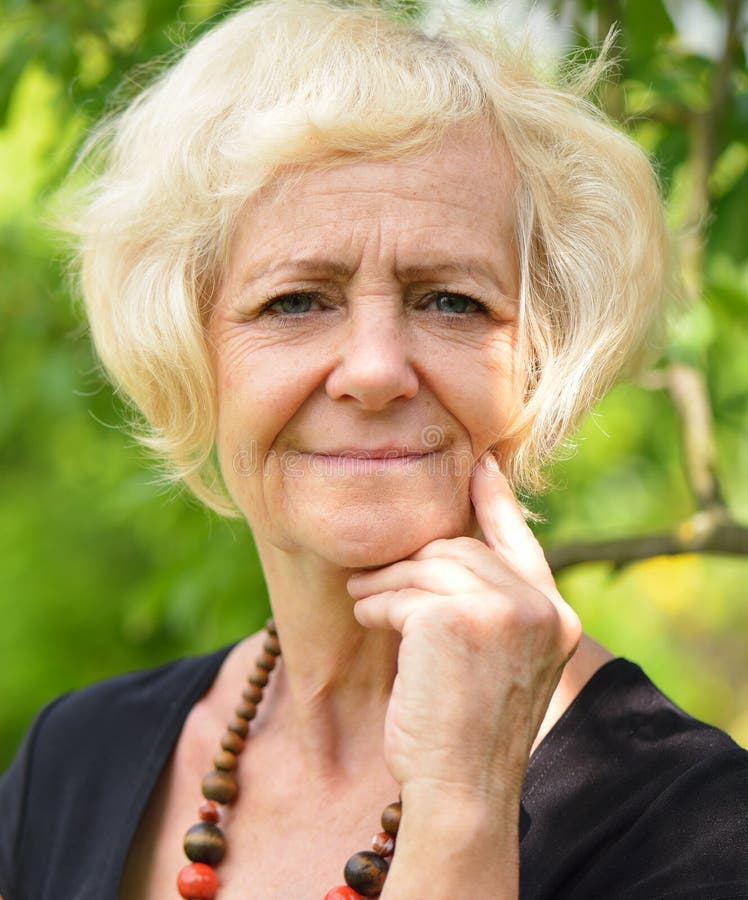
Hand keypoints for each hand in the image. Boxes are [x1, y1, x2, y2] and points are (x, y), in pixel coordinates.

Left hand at [348, 452, 580, 806]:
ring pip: (428, 566)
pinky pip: (404, 591)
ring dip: (388, 582)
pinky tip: (366, 615)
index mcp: (557, 616)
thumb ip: (489, 604)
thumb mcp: (497, 660)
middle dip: (413, 562)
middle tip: (374, 578)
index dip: (495, 499)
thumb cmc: (468, 730)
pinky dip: (378, 602)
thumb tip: (442, 551)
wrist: (460, 792)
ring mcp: (504, 610)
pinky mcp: (458, 619)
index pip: (520, 541)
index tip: (479, 463)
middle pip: (461, 550)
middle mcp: (541, 608)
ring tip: (363, 599)